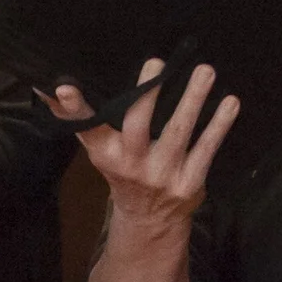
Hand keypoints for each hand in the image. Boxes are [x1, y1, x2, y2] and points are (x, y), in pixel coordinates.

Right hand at [45, 59, 238, 229]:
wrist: (150, 220)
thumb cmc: (125, 169)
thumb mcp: (101, 148)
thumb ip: (80, 118)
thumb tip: (50, 85)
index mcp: (107, 153)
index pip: (87, 127)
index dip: (75, 109)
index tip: (65, 86)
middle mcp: (131, 163)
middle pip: (138, 125)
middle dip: (148, 94)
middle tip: (158, 61)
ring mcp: (162, 174)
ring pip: (179, 131)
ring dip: (193, 100)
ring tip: (206, 70)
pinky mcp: (189, 182)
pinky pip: (207, 148)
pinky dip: (220, 124)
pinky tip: (231, 102)